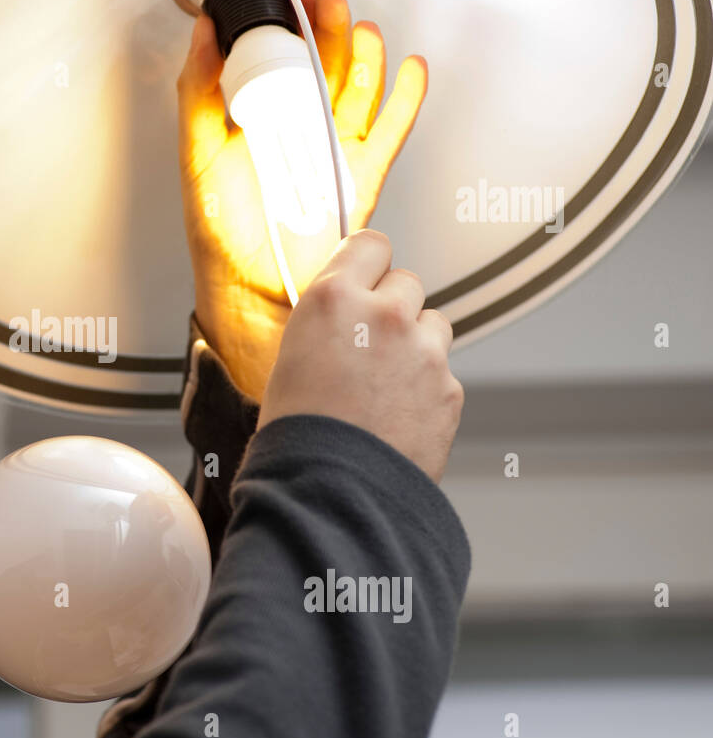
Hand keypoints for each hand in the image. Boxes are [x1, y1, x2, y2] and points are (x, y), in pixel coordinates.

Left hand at [178, 0, 427, 401]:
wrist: (250, 286)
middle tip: (327, 5)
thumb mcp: (197, 153)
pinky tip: (410, 69)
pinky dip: (405, 98)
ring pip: (359, 89)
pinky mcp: (360, 174)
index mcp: (260, 117)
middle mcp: (298, 127)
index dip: (289, 24)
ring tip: (362, 31)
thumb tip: (201, 35)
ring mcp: (332, 148)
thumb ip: (198, 92)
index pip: (280, 56)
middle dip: (330, 29)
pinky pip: (391, 129)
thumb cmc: (220, 230)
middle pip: (325, 65)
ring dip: (365, 55)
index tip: (291, 1)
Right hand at [258, 229, 462, 483]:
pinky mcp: (449, 390)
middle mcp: (384, 315)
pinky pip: (443, 373)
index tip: (363, 279)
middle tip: (368, 344)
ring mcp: (424, 351)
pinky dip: (427, 389)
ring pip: (434, 324)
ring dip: (416, 344)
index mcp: (333, 300)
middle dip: (391, 307)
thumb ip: (324, 325)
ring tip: (385, 384)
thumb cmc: (295, 434)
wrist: (330, 493)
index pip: (369, 244)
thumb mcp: (287, 361)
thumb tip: (337, 319)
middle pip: (406, 283)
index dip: (366, 264)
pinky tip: (398, 416)